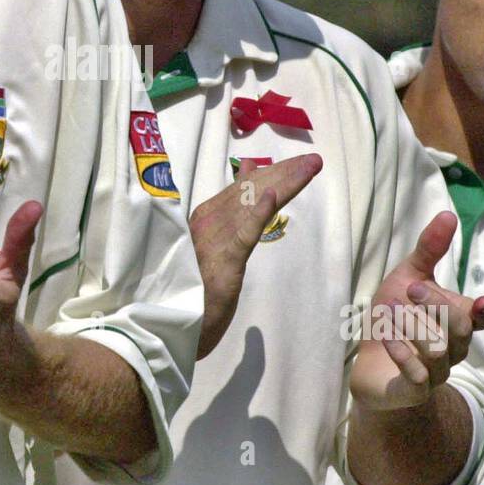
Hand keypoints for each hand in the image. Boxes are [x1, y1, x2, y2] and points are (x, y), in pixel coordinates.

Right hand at [190, 153, 321, 357]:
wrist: (170, 323)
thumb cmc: (192, 286)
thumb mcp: (214, 246)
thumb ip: (229, 213)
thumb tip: (247, 174)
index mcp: (206, 217)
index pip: (243, 188)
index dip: (273, 173)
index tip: (298, 163)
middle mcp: (208, 222)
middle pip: (251, 191)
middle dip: (284, 173)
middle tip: (313, 161)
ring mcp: (214, 241)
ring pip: (252, 205)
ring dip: (282, 184)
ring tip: (307, 168)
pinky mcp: (223, 263)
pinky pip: (243, 235)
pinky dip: (257, 215)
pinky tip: (272, 198)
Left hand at [349, 211, 483, 410]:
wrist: (368, 364)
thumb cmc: (393, 316)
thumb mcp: (408, 277)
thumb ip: (429, 250)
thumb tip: (449, 214)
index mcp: (455, 321)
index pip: (480, 319)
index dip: (482, 312)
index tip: (479, 300)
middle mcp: (453, 349)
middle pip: (461, 330)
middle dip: (438, 306)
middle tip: (412, 288)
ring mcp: (436, 372)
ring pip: (440, 351)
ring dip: (414, 327)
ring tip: (389, 311)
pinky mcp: (414, 391)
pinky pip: (419, 377)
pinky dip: (403, 354)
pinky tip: (387, 336)